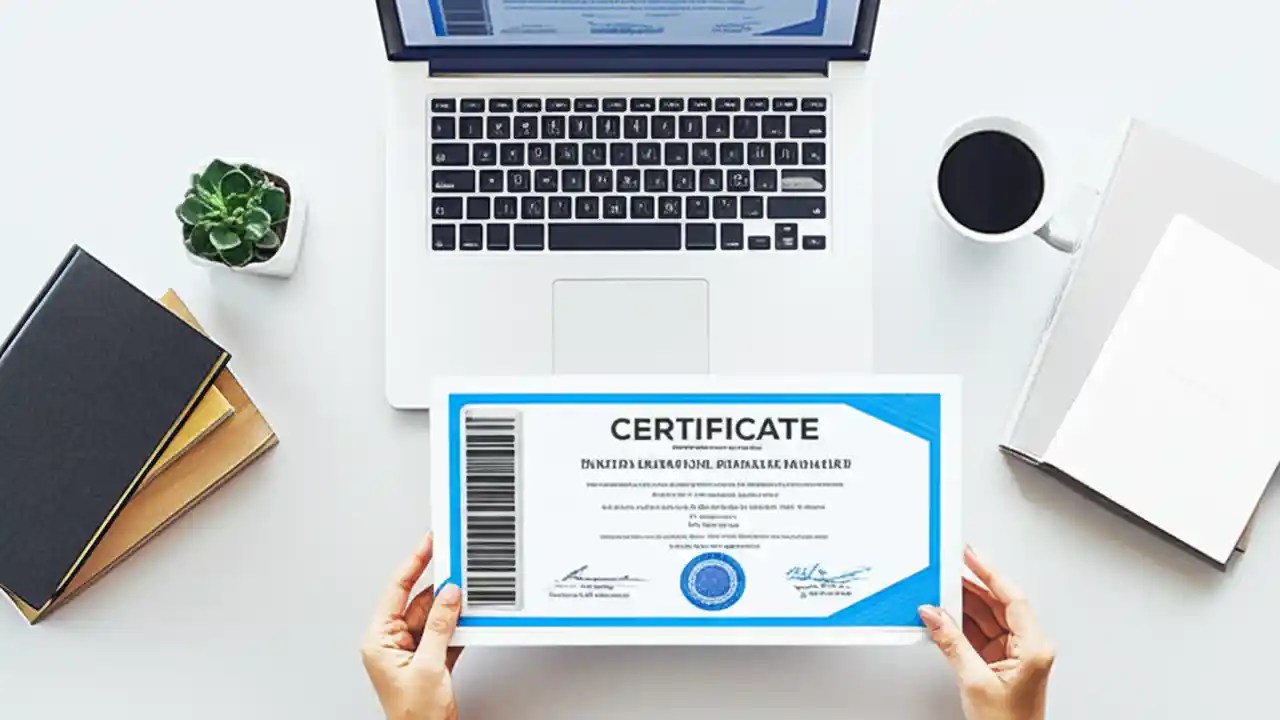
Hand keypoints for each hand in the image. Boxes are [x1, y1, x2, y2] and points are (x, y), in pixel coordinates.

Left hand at [362, 532, 463, 719]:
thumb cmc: (414, 715)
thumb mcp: (428, 665)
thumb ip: (439, 626)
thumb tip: (449, 595)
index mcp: (379, 640)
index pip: (396, 590)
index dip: (413, 563)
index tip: (429, 543)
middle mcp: (393, 642)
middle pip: (418, 601)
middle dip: (440, 587)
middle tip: (457, 566)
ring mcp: (412, 650)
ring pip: (435, 616)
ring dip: (452, 608)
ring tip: (468, 595)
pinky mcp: (431, 659)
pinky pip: (445, 632)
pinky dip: (459, 625)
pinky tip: (469, 619)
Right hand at [918, 547, 1054, 719]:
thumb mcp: (973, 680)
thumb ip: (951, 642)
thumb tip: (934, 614)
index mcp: (1034, 647)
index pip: (1012, 598)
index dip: (989, 573)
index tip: (970, 557)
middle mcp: (1029, 646)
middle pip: (999, 604)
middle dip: (972, 586)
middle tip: (949, 569)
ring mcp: (1016, 653)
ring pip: (988, 616)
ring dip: (964, 605)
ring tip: (940, 592)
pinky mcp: (1001, 660)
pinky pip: (981, 632)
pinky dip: (962, 624)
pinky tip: (945, 617)